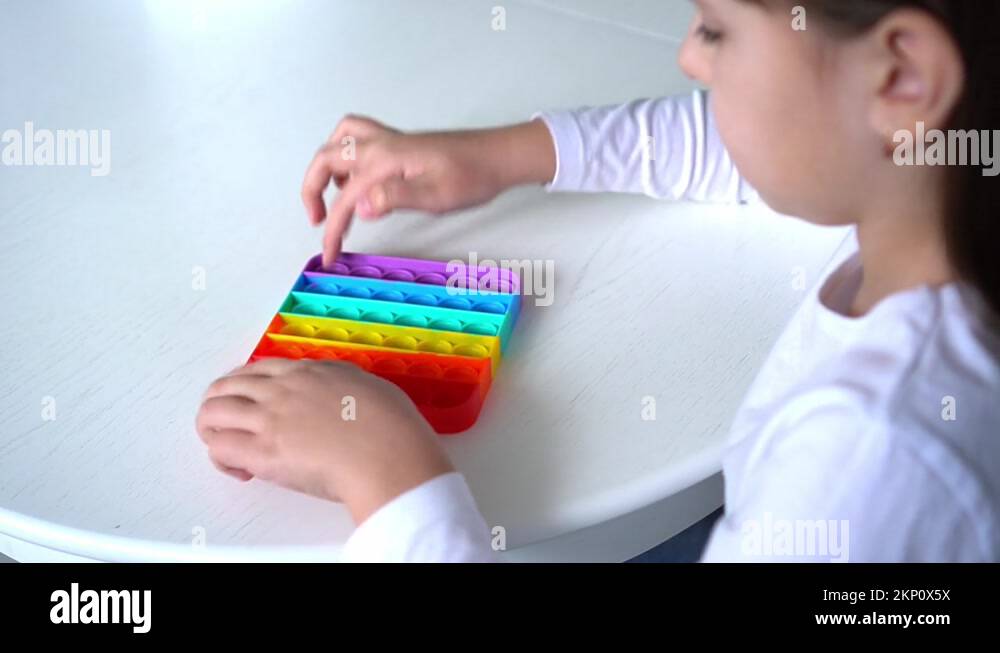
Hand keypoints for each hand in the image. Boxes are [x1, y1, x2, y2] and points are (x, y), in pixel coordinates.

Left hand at [195, 358, 453, 523]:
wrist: (388, 454)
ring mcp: (269, 418)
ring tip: (229, 451)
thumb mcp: (368, 385)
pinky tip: (242, 471)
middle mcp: (281, 389)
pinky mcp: (262, 452)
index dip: (247, 389)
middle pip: (224, 387)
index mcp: (307, 372)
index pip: (256, 370)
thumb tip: (338, 392)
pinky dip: (221, 459)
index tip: (254, 406)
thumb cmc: (391, 426)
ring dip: (212, 431)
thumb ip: (343, 383)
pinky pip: (218, 447)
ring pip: (211, 413)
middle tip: (231, 429)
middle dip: (220, 407)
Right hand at [301, 115, 555, 265]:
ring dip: (326, 167)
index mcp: (385, 160)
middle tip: (318, 221)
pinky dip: (346, 155)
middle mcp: (380, 144)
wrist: (497, 156)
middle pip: (326, 158)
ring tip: (333, 198)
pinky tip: (359, 180)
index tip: (329, 256)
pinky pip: (357, 138)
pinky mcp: (399, 144)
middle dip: (311, 190)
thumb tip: (358, 206)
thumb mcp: (436, 195)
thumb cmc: (471, 177)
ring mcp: (389, 141)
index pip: (345, 199)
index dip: (333, 230)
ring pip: (339, 141)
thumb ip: (394, 197)